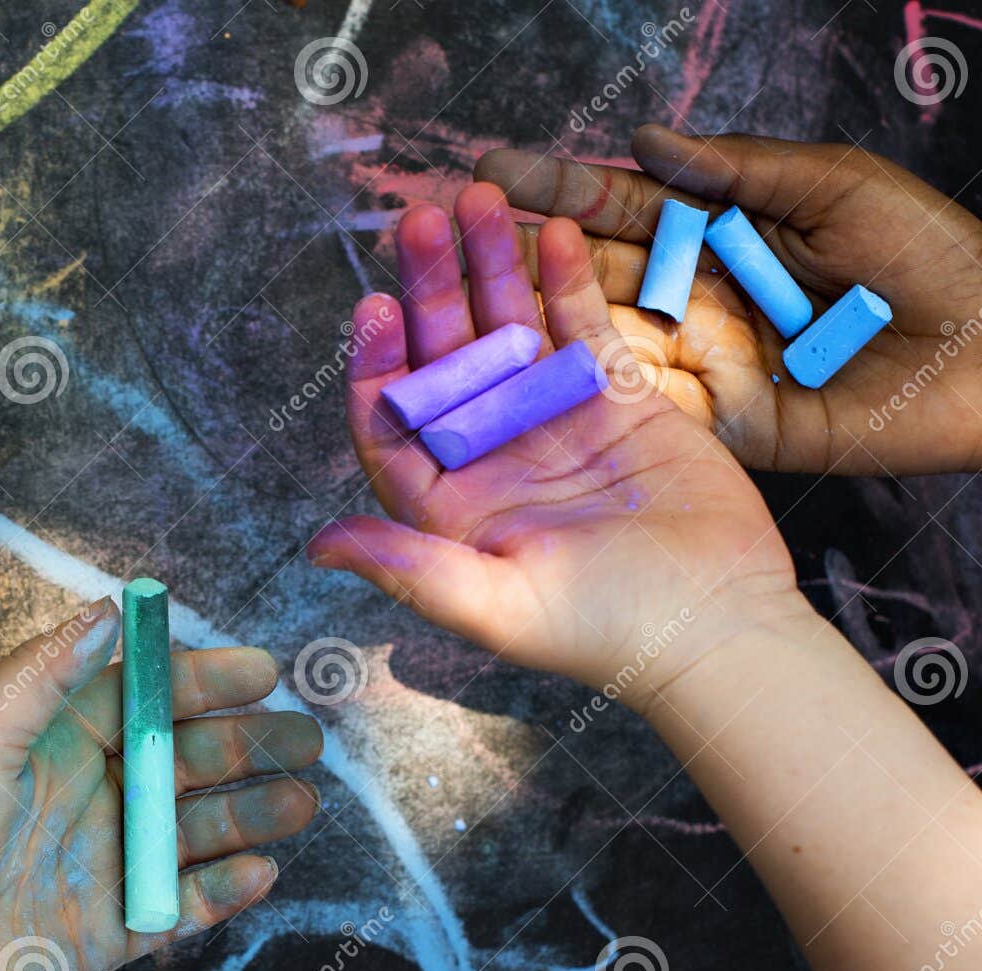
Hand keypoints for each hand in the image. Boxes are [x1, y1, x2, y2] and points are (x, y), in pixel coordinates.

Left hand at [0, 598, 321, 970]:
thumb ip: (46, 672)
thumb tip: (109, 606)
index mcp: (63, 741)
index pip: (152, 701)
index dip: (209, 684)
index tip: (264, 671)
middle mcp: (95, 798)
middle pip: (192, 765)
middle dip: (252, 749)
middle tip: (307, 740)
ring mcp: (109, 866)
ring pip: (202, 834)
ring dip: (255, 816)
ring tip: (301, 803)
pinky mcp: (114, 933)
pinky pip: (186, 907)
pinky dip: (227, 890)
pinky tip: (262, 871)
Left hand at [309, 185, 802, 704]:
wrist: (714, 625)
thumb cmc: (601, 630)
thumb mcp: (493, 604)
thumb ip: (406, 566)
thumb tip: (317, 543)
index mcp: (452, 509)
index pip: (393, 426)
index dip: (378, 367)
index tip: (375, 307)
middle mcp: (494, 461)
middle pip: (447, 362)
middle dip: (431, 290)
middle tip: (420, 218)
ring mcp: (556, 426)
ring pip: (509, 332)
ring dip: (490, 268)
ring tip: (477, 197)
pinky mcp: (619, 405)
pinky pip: (582, 331)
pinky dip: (565, 282)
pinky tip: (550, 231)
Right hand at [475, 128, 981, 475]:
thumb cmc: (930, 257)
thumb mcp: (834, 191)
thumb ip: (736, 174)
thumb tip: (643, 144)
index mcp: (722, 231)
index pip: (620, 207)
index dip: (556, 189)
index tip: (490, 173)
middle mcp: (697, 298)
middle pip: (590, 275)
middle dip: (517, 256)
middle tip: (442, 239)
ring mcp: (702, 363)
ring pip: (601, 341)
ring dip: (533, 328)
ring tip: (462, 308)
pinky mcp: (720, 425)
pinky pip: (646, 406)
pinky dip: (590, 395)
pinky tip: (528, 380)